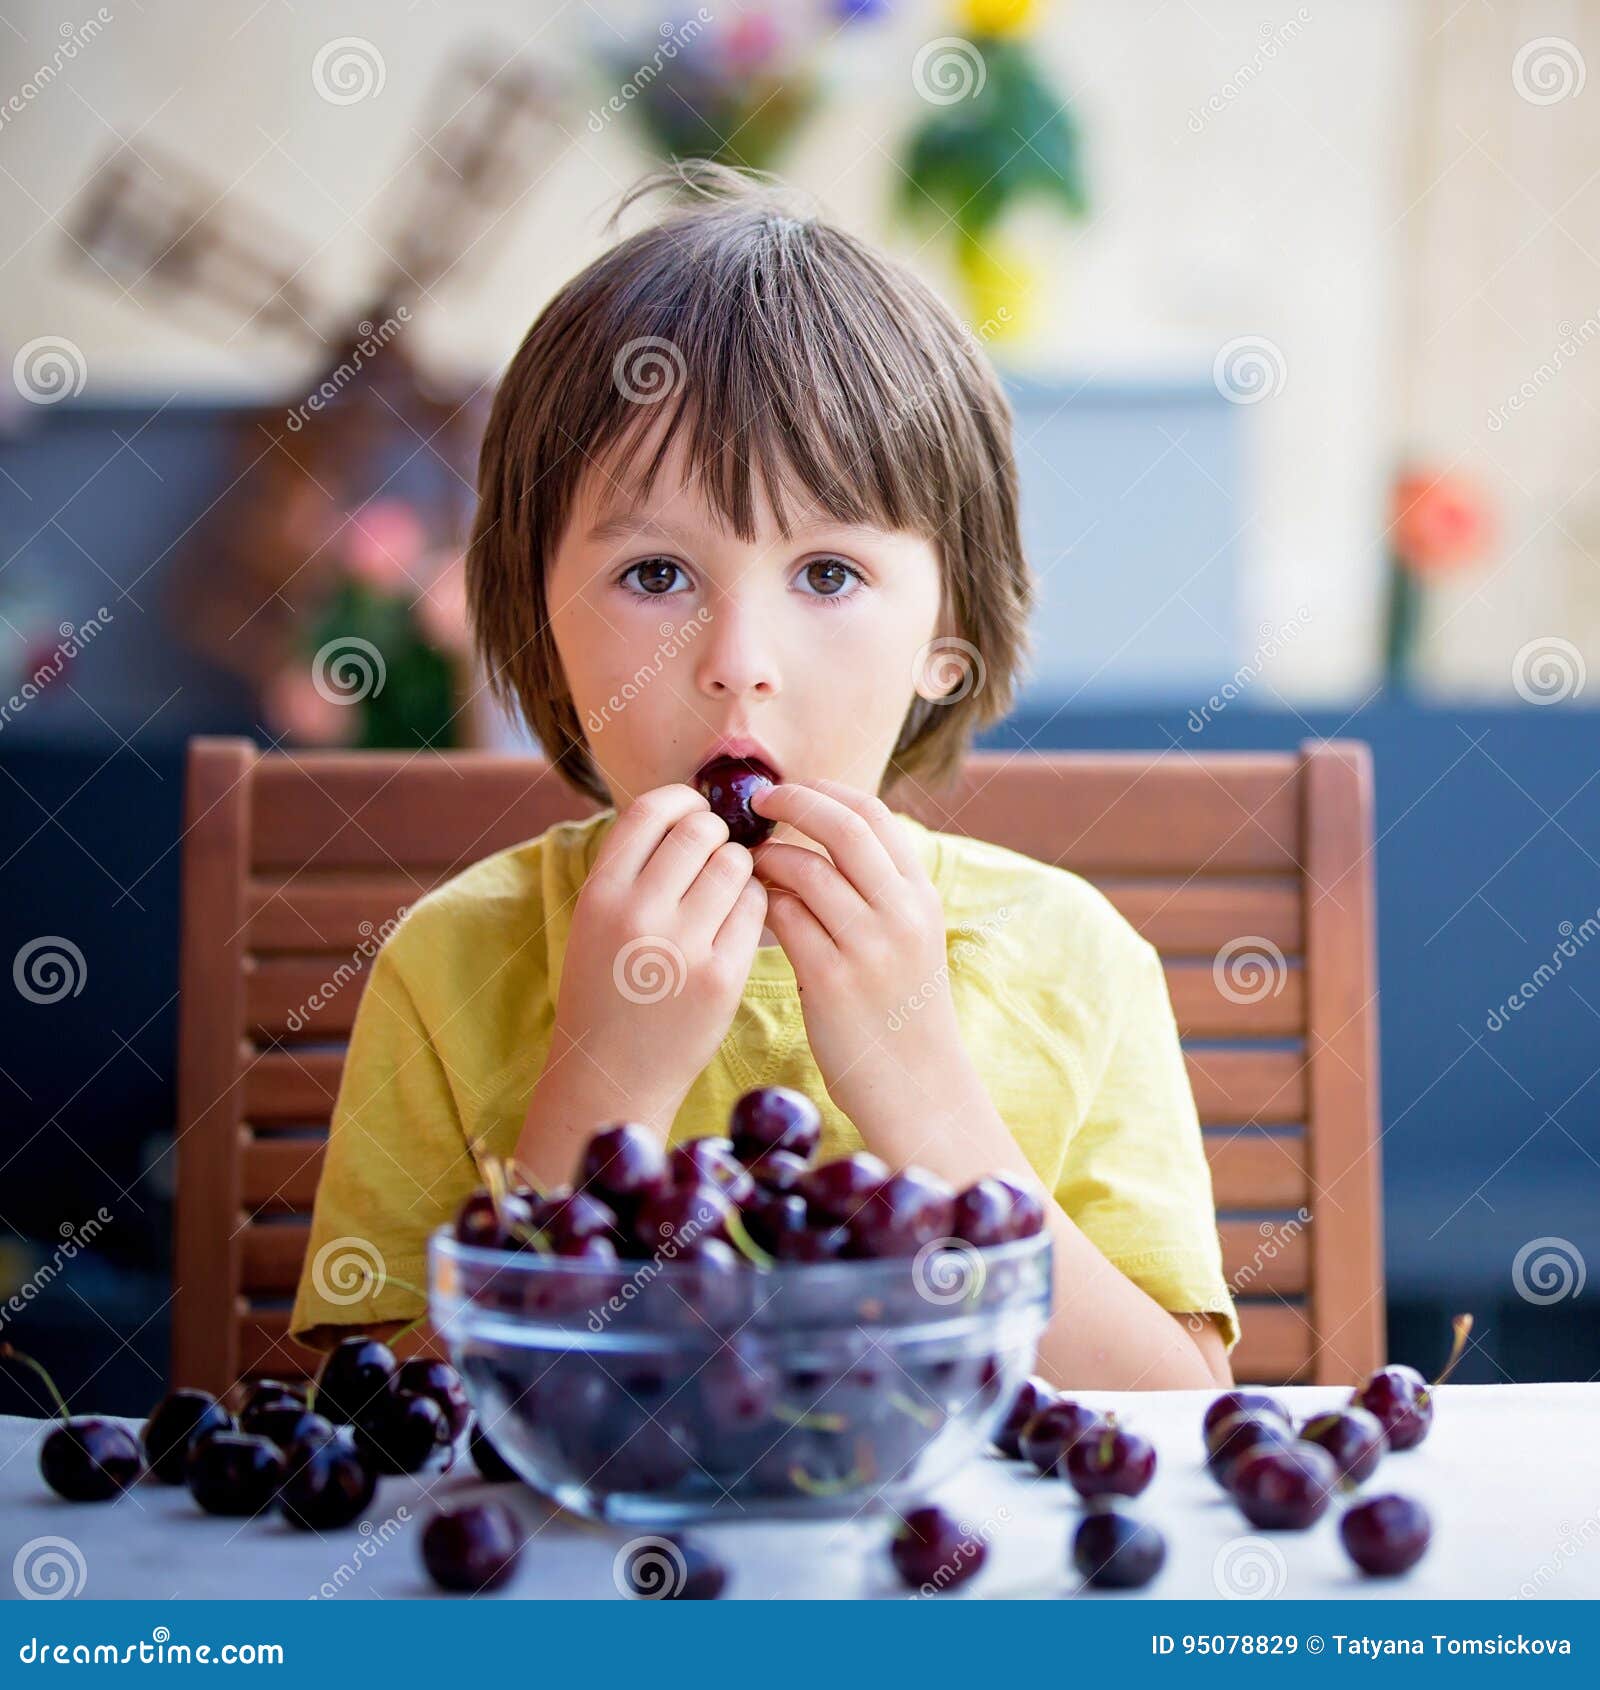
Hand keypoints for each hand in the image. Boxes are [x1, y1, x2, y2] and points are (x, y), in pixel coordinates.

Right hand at [543, 783, 767, 1140]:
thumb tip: (692, 810)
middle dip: (717, 837)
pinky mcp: (720, 977)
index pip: (651, 811)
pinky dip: (753, 907)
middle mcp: (637, 914)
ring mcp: (681, 946)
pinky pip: (756, 909)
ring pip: (736, 865)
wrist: (610, 1073)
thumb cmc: (608, 986)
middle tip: (715, 860)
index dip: (682, 801)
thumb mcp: (597, 919)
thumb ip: (634, 869)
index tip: (694, 815)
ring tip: (725, 896)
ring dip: (739, 871)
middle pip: (701, 831)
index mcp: (600, 893)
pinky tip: (737, 925)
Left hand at [748, 779, 965, 1145]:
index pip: (875, 815)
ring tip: (750, 867)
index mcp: (921, 897)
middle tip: (756, 804)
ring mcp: (869, 947)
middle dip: (793, 803)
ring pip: (808, 869)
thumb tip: (822, 839)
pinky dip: (763, 904)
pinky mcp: (832, 981)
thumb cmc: (899, 1012)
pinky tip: (753, 910)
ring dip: (769, 859)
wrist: (917, 1088)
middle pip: (842, 827)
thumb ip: (877, 893)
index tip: (792, 791)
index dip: (827, 791)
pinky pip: (785, 918)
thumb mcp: (909, 942)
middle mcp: (902, 914)